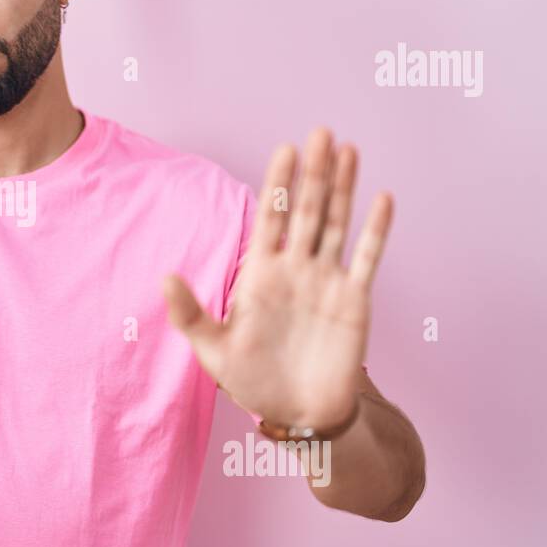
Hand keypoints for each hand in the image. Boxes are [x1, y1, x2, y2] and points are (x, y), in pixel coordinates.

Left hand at [163, 128, 392, 431]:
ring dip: (344, 188)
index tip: (284, 150)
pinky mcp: (355, 300)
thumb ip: (190, 313)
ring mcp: (327, 281)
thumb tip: (165, 277)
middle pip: (307, 211)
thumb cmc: (252, 381)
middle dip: (313, 173)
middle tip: (320, 132)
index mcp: (261, 274)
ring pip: (337, 224)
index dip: (278, 185)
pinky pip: (366, 259)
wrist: (299, 413)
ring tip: (349, 150)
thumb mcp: (212, 349)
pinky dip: (375, 230)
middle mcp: (296, 269)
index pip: (271, 219)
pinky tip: (382, 199)